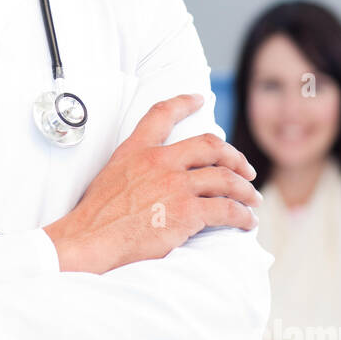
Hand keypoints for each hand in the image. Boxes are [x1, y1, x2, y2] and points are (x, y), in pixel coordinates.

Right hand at [43, 93, 261, 273]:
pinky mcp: (186, 212)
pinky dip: (242, 216)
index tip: (199, 99)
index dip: (184, 103)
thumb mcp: (108, 177)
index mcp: (136, 151)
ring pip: (225, 178)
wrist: (88, 240)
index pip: (161, 114)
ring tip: (252, 199)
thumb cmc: (94, 218)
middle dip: (234, 157)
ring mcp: (174, 185)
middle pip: (210, 145)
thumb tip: (149, 181)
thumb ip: (133, 170)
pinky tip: (246, 222)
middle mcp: (158, 162)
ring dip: (245, 190)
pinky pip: (226, 209)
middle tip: (246, 170)